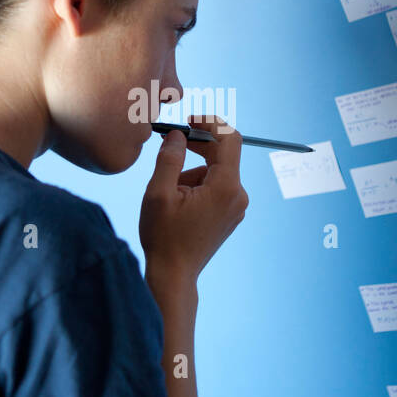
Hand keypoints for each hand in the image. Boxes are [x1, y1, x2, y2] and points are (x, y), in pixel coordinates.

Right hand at [139, 114, 248, 287]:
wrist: (173, 275)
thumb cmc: (163, 236)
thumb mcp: (158, 193)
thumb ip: (170, 158)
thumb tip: (178, 135)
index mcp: (225, 187)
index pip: (230, 139)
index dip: (210, 123)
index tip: (189, 121)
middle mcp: (238, 195)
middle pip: (223, 155)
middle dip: (198, 145)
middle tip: (171, 143)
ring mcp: (236, 207)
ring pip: (217, 172)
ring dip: (193, 170)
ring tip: (169, 192)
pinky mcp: (230, 215)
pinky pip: (217, 187)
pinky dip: (199, 184)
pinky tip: (178, 202)